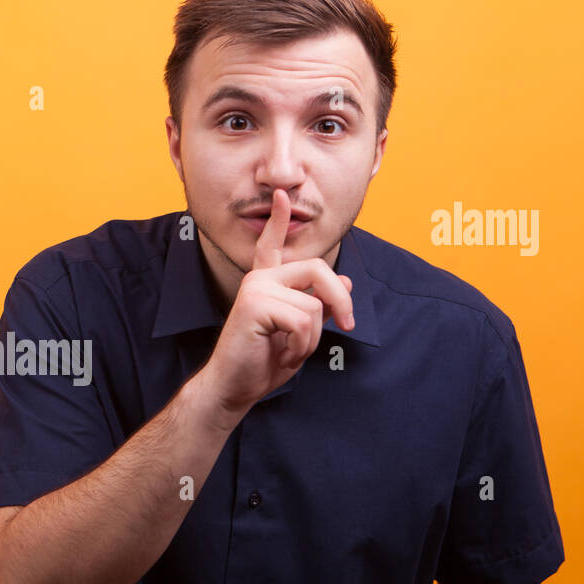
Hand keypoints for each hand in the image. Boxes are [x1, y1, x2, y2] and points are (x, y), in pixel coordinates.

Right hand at [196, 188, 354, 426]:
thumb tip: (345, 282)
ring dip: (312, 338)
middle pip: (317, 268)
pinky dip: (301, 345)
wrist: (235, 387)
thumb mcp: (301, 333)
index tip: (282, 195)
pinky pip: (302, 320)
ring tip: (291, 351)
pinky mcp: (255, 304)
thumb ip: (319, 306)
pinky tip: (282, 354)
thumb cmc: (264, 362)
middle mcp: (259, 280)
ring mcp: (255, 289)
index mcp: (266, 283)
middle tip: (348, 326)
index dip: (279, 219)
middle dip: (341, 299)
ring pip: (313, 304)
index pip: (272, 245)